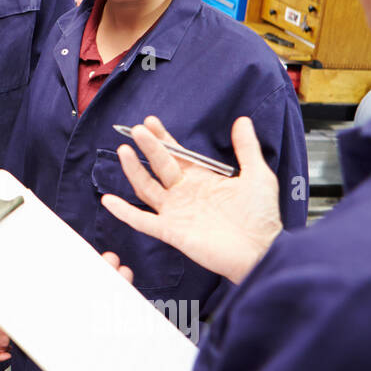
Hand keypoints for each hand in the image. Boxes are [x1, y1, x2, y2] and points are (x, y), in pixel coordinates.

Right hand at [99, 115, 281, 284]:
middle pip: (159, 166)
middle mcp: (185, 194)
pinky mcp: (171, 231)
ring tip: (124, 151)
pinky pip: (142, 221)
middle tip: (136, 129)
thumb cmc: (262, 217)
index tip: (150, 122)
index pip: (176, 154)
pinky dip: (124, 212)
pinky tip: (109, 200)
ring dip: (134, 171)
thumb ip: (246, 148)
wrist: (261, 249)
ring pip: (146, 188)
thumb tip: (242, 121)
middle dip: (148, 147)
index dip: (163, 138)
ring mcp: (176, 212)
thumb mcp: (257, 174)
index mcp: (202, 179)